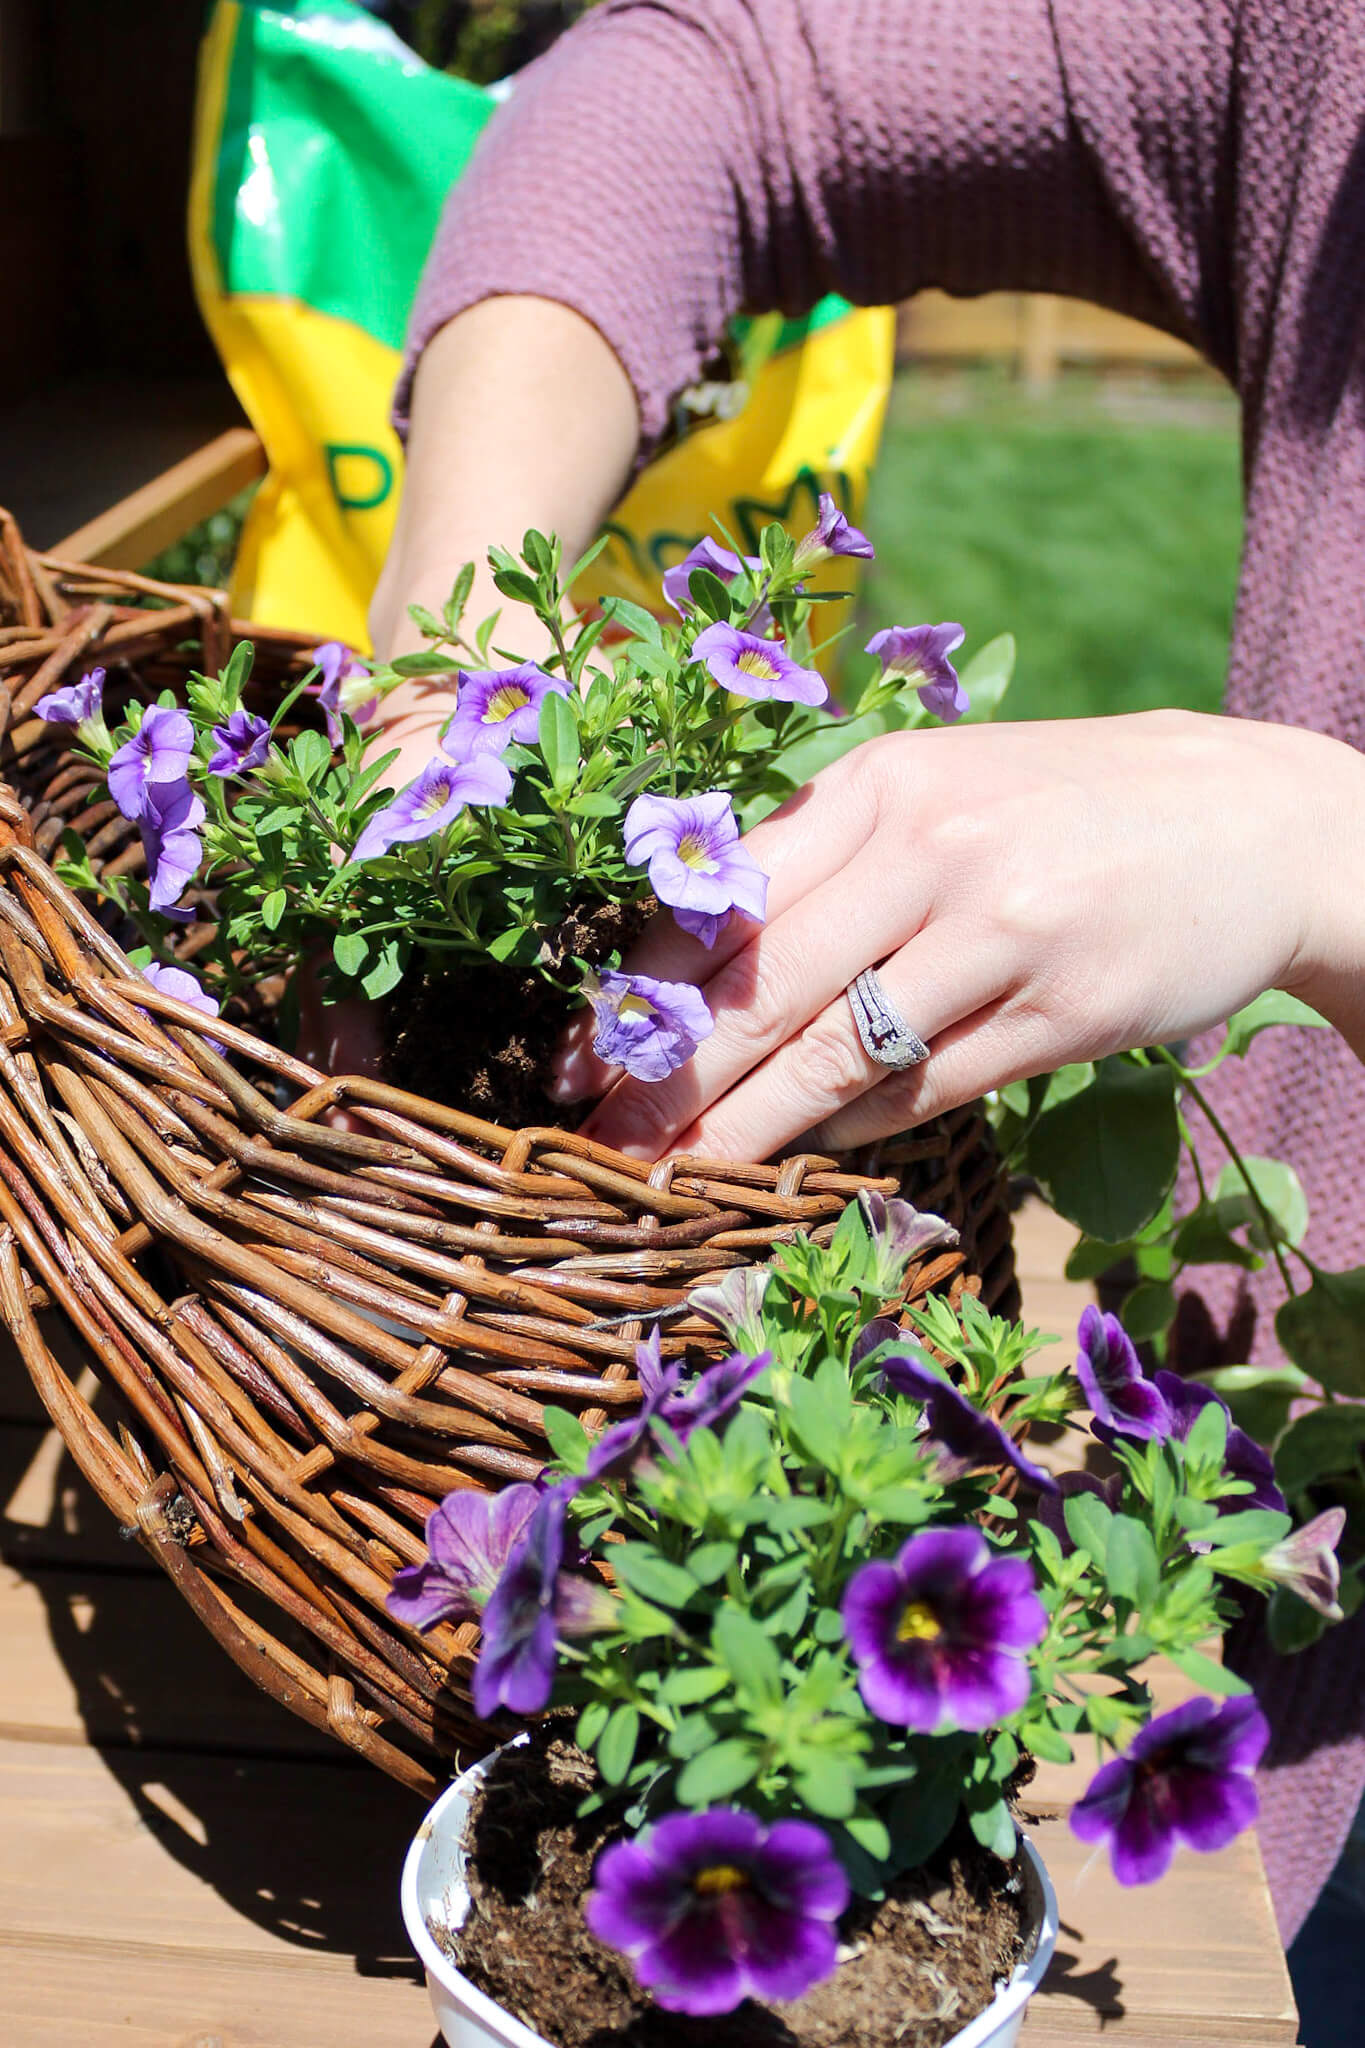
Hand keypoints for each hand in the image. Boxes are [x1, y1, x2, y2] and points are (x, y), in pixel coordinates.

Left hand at [562, 710, 1364, 1161]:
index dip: (638, 992)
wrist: (1251, 818)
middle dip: (665, 1082)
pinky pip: (930, 1085)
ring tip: (673, 1181)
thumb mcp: (941, 788)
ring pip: (837, 1051)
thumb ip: (828, 858)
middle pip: (763, 986)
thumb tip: (700, 968)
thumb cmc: (1063, 809)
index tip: (573, 1062)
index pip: (724, 899)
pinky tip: (812, 1151)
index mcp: (880, 784)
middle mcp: (932, 846)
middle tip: (595, 1150)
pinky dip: (859, 1126)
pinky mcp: (1066, 1008)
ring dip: (743, 1131)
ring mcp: (1003, 929)